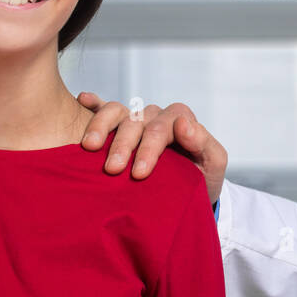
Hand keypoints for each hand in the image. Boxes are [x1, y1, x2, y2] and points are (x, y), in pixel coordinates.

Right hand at [77, 92, 227, 205]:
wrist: (188, 195)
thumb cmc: (201, 180)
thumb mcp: (213, 164)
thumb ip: (204, 142)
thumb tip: (183, 124)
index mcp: (179, 120)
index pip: (161, 127)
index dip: (149, 148)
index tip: (139, 173)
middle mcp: (155, 116)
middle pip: (136, 121)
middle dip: (123, 145)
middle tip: (112, 169)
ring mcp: (136, 120)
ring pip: (117, 112)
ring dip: (101, 126)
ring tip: (89, 146)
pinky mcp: (118, 128)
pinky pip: (104, 109)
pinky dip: (93, 104)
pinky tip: (82, 101)